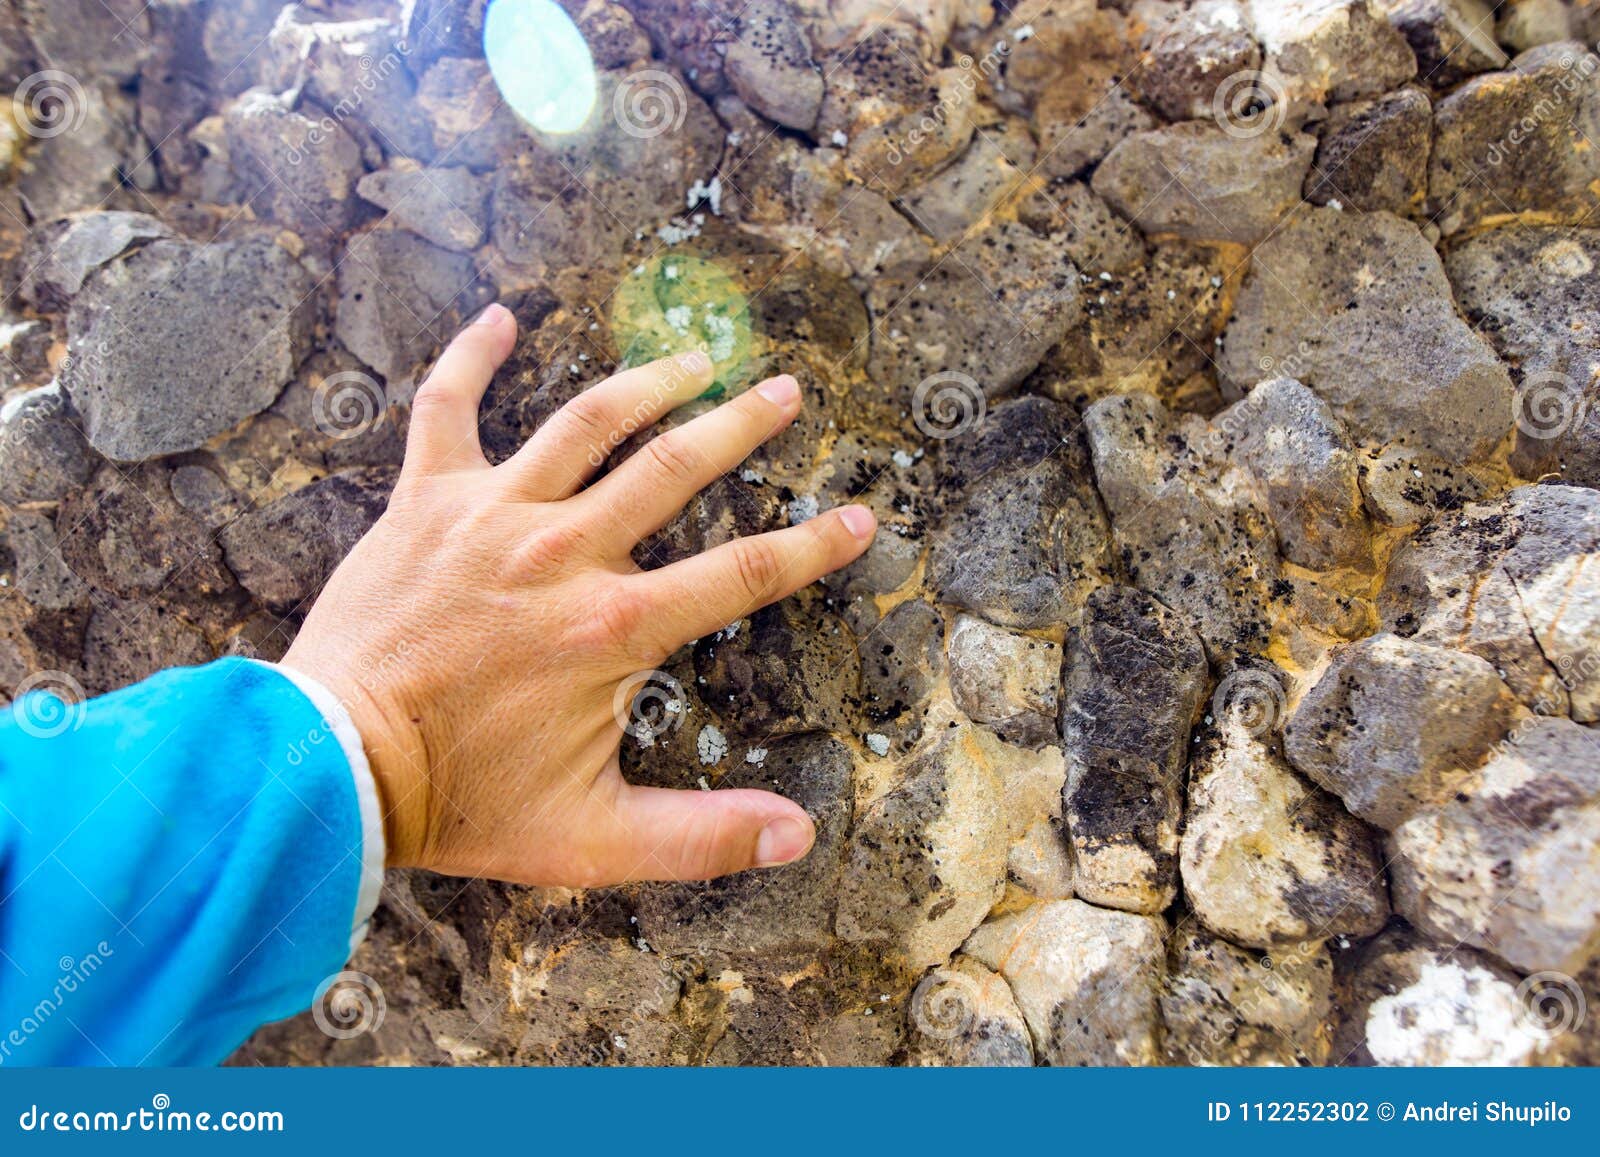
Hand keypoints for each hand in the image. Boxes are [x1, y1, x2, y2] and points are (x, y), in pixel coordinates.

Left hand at [281, 304, 876, 886]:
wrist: (331, 770)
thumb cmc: (461, 804)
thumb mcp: (593, 839)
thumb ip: (701, 837)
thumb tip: (800, 836)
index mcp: (615, 627)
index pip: (742, 573)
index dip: (812, 546)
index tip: (859, 518)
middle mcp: (564, 553)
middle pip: (674, 468)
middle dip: (740, 426)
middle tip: (784, 392)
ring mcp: (492, 516)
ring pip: (586, 422)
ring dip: (647, 382)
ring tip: (693, 358)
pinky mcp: (425, 501)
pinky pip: (446, 408)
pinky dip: (470, 357)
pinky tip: (500, 317)